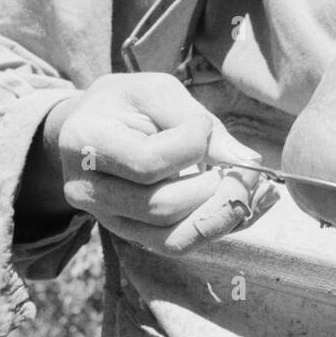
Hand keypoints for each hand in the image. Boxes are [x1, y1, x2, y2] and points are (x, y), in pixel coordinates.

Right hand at [26, 73, 273, 254]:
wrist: (90, 128)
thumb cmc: (126, 104)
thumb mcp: (155, 92)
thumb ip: (195, 121)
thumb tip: (246, 160)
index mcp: (85, 144)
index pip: (148, 163)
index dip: (190, 145)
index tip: (203, 125)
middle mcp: (89, 192)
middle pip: (161, 207)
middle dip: (216, 190)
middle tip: (248, 169)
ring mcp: (110, 221)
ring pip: (173, 237)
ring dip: (221, 214)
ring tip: (250, 187)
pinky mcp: (134, 236)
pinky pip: (179, 244)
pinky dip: (221, 227)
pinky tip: (250, 203)